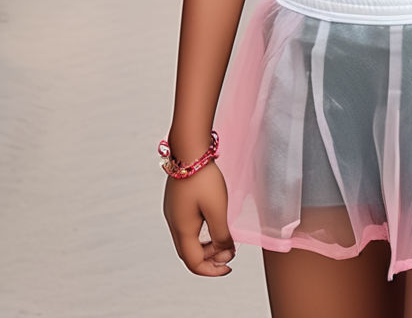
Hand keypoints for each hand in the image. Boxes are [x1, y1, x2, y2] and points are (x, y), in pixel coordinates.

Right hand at [163, 162, 235, 276]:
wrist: (189, 150)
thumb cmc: (203, 179)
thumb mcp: (218, 209)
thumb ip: (222, 234)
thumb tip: (226, 253)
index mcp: (182, 230)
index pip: (194, 262)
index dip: (212, 270)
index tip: (229, 266)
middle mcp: (174, 224)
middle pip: (189, 253)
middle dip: (210, 258)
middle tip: (230, 252)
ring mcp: (173, 213)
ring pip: (188, 240)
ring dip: (206, 244)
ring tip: (225, 238)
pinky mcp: (177, 202)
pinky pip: (188, 226)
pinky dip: (201, 232)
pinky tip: (214, 223)